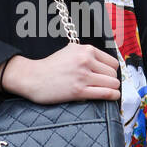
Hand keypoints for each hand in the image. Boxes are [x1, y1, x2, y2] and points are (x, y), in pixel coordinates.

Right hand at [0, 45, 121, 103]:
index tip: (108, 76)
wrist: (33, 77)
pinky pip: (105, 93)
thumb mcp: (70, 51)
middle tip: (105, 85)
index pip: (111, 61)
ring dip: (112, 89)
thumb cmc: (51, 66)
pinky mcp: (79, 90)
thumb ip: (87, 54)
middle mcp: (85, 60)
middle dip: (111, 80)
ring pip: (112, 83)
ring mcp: (82, 75)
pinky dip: (113, 96)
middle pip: (112, 73)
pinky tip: (113, 96)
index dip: (111, 71)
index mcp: (85, 49)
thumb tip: (105, 63)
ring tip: (108, 91)